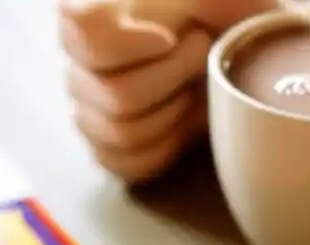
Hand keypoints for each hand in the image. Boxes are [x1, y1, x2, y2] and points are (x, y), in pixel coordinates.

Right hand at [58, 0, 271, 181]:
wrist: (232, 40)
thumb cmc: (221, 7)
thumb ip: (203, 0)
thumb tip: (183, 22)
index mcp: (87, 9)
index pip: (85, 31)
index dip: (127, 45)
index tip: (168, 39)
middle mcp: (77, 59)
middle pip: (116, 95)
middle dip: (174, 78)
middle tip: (201, 50)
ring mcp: (87, 107)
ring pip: (122, 133)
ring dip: (175, 112)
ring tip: (193, 81)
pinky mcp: (105, 146)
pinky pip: (125, 164)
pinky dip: (166, 147)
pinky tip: (182, 118)